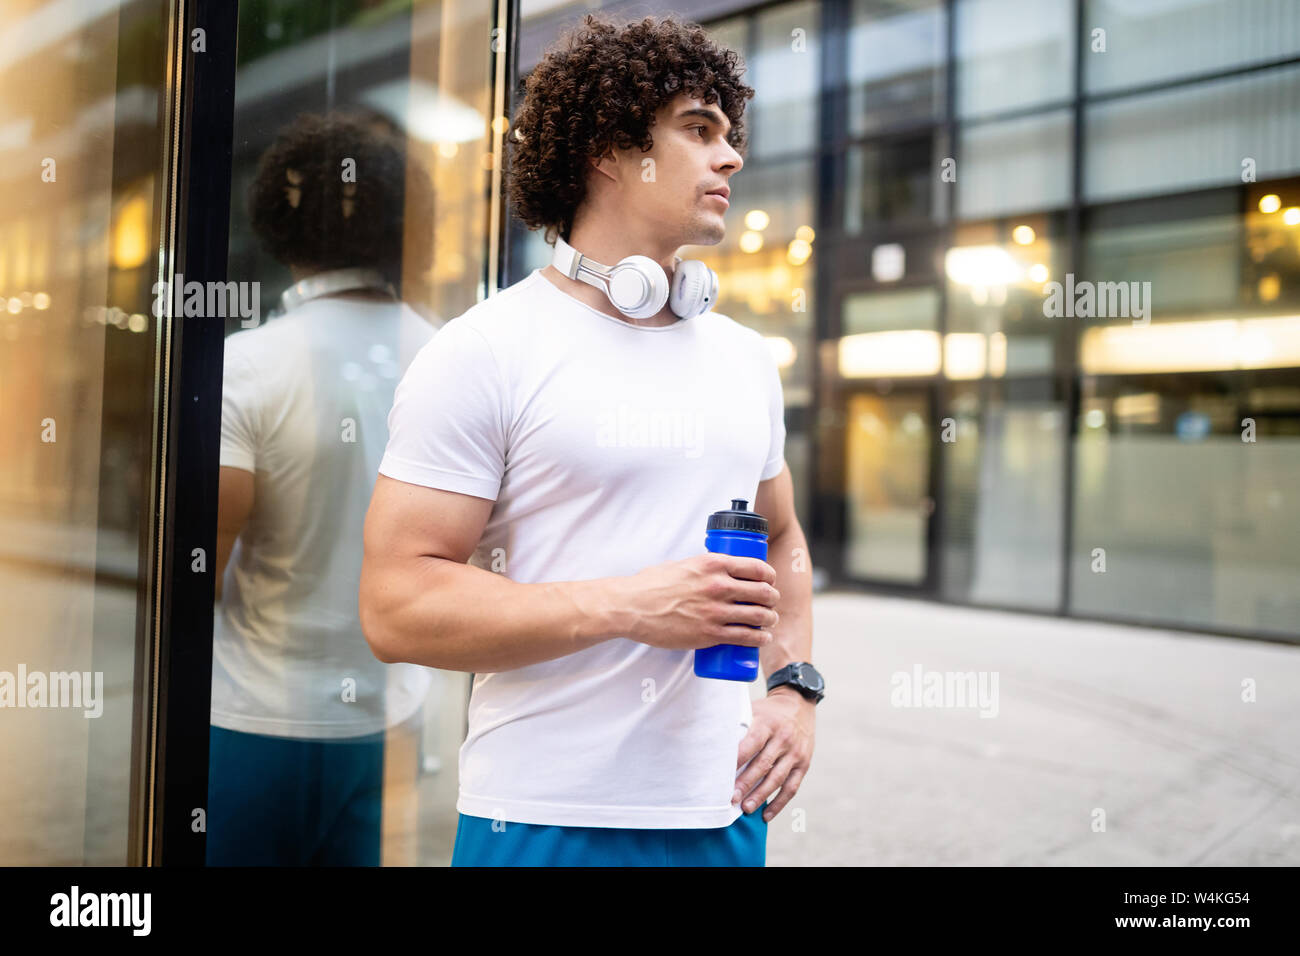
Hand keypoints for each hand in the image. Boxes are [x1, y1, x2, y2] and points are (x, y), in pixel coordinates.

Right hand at [617, 553, 778, 651]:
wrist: (632, 607)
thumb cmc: (652, 585)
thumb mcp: (682, 564)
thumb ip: (702, 567)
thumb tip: (715, 570)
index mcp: (713, 564)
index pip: (757, 568)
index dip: (770, 576)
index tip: (770, 581)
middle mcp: (719, 586)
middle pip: (763, 592)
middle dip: (772, 598)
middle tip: (771, 603)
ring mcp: (716, 612)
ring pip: (759, 616)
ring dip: (770, 619)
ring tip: (769, 621)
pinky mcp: (710, 634)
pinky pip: (745, 637)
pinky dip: (760, 638)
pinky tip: (763, 638)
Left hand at [733, 688, 814, 822]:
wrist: (798, 704)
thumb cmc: (768, 711)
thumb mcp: (754, 710)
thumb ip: (738, 725)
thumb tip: (713, 743)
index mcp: (767, 723)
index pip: (751, 743)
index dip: (738, 760)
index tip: (723, 775)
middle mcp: (783, 738)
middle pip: (763, 764)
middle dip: (746, 783)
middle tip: (732, 798)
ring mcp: (795, 753)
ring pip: (777, 778)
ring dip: (761, 796)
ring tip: (746, 808)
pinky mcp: (804, 764)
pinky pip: (792, 787)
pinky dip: (779, 803)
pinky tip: (766, 815)